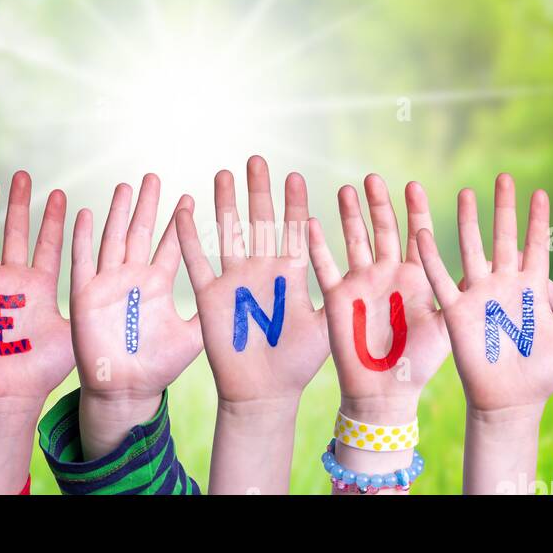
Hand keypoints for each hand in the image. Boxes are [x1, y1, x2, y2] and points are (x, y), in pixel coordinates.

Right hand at [0, 172, 74, 492]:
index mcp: (41, 285)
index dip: (53, 219)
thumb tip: (120, 289)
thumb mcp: (72, 332)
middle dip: (20, 203)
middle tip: (24, 175)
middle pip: (16, 232)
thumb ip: (86, 305)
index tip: (60, 193)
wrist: (10, 394)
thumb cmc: (43, 370)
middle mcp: (14, 281)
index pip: (47, 243)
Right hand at [70, 174, 200, 458]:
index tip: (189, 195)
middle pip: (141, 231)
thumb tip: (244, 294)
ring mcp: (109, 283)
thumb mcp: (193, 336)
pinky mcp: (86, 295)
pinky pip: (84, 261)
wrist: (125, 389)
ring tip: (125, 187)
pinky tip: (86, 213)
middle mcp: (134, 277)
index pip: (170, 244)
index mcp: (158, 283)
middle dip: (148, 205)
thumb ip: (212, 312)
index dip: (178, 221)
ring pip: (113, 238)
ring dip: (117, 212)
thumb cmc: (159, 367)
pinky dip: (84, 238)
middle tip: (154, 176)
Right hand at [175, 156, 328, 493]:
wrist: (263, 393)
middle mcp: (262, 271)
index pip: (292, 229)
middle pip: (259, 222)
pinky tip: (184, 207)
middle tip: (257, 159)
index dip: (293, 203)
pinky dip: (189, 236)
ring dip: (225, 204)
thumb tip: (367, 268)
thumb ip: (340, 295)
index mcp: (291, 274)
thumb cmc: (299, 364)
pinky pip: (197, 261)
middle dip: (259, 190)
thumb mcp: (327, 326)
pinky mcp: (210, 297)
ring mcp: (235, 281)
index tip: (294, 175)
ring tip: (224, 173)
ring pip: (228, 233)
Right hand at [307, 175, 448, 424]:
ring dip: (349, 215)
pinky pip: (324, 267)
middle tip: (374, 177)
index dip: (415, 209)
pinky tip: (310, 223)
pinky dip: (316, 247)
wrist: (385, 391)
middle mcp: (387, 274)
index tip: (413, 183)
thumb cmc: (420, 363)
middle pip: (382, 229)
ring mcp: (361, 283)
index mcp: (415, 276)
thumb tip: (489, 262)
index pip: (416, 233)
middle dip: (378, 203)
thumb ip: (461, 293)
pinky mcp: (338, 298)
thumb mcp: (448, 326)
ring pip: (354, 240)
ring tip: (345, 189)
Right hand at [414, 174, 552, 493]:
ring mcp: (480, 296)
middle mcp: (505, 286)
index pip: (535, 246)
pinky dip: (433, 259)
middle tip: (503, 177)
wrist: (511, 402)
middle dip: (504, 208)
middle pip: (503, 238)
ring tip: (467, 193)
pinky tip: (424, 234)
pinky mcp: (457, 313)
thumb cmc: (544, 375)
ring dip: (469, 223)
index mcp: (533, 289)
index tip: (539, 192)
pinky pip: (442, 281)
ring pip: (472, 250)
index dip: (537, 220)